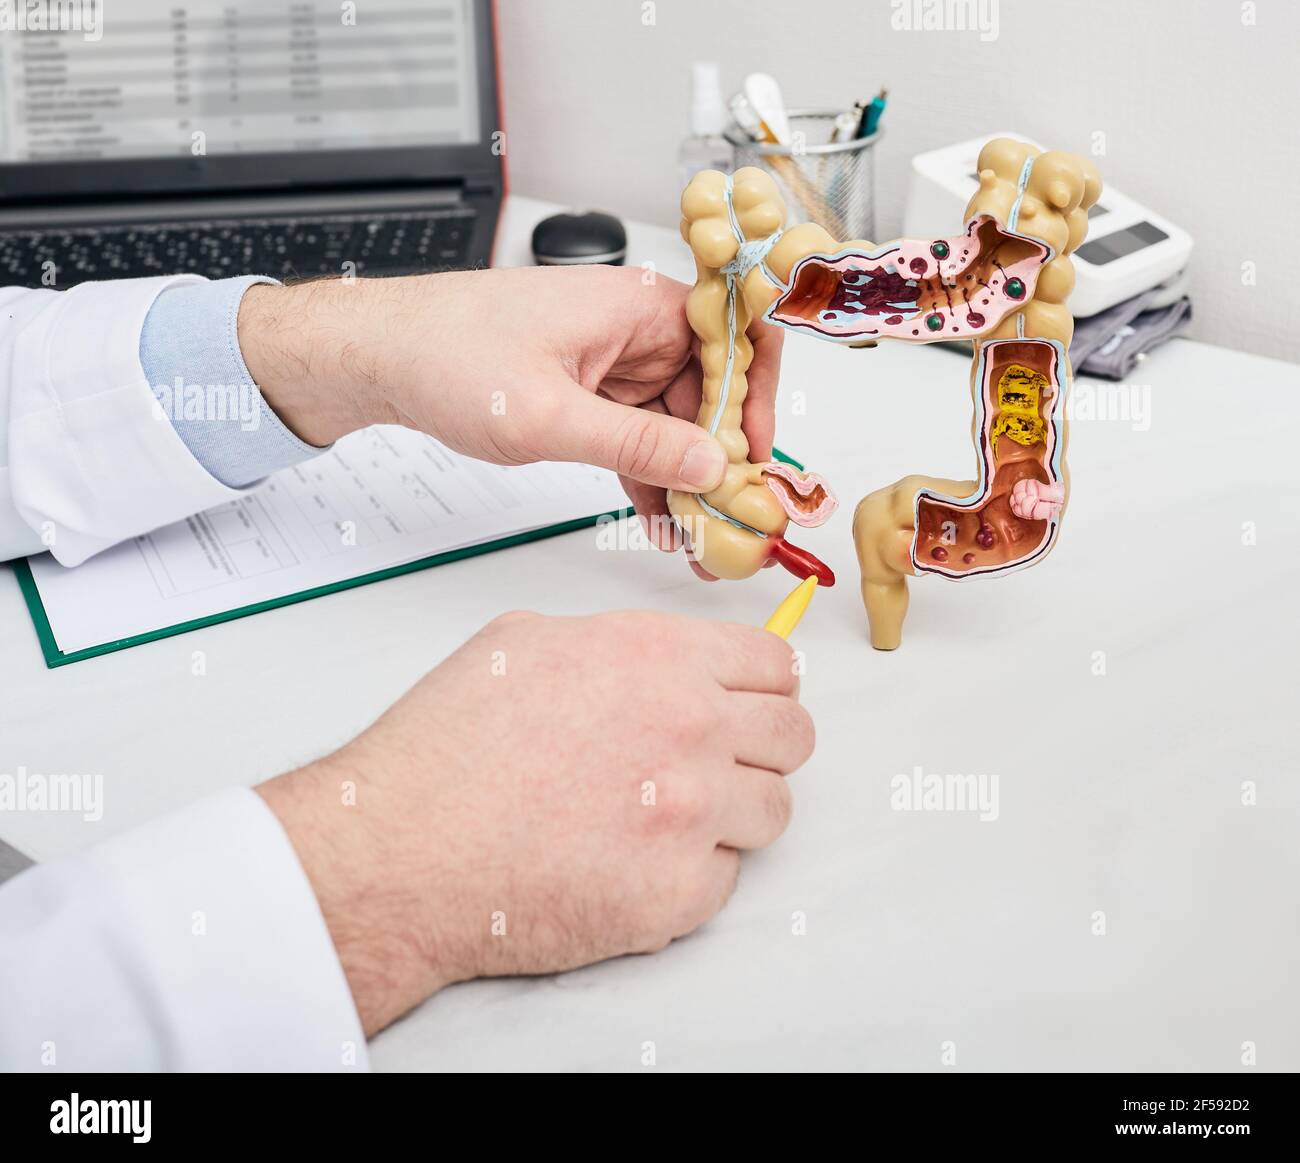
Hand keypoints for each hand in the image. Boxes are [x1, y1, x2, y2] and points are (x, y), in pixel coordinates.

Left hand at [237, 266, 782, 565]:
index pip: (736, 337)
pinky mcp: (590, 395)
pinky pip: (639, 439)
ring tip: (703, 541)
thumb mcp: (550, 415)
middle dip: (724, 461)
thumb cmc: (448, 356)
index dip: (757, 397)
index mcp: (637, 306)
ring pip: (676, 425)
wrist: (381, 357)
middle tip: (732, 522)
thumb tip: (711, 463)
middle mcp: (634, 331)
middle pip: (711, 394)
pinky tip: (664, 524)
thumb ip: (637, 443)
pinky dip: (650, 478)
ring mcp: (613, 365)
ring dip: (689, 482)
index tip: (756, 456)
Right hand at [256, 609, 812, 1034]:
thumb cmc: (444, 749)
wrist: (398, 849)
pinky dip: (686, 878)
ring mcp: (690, 815)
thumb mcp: (524, 642)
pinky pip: (724, 882)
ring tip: (657, 820)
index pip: (777, 664)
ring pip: (771, 812)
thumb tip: (657, 663)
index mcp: (659, 656)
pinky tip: (625, 865)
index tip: (750, 703)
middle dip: (761, 748)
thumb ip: (615, 644)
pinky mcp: (675, 895)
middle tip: (712, 764)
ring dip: (728, 815)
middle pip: (795, 736)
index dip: (764, 685)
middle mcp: (690, 727)